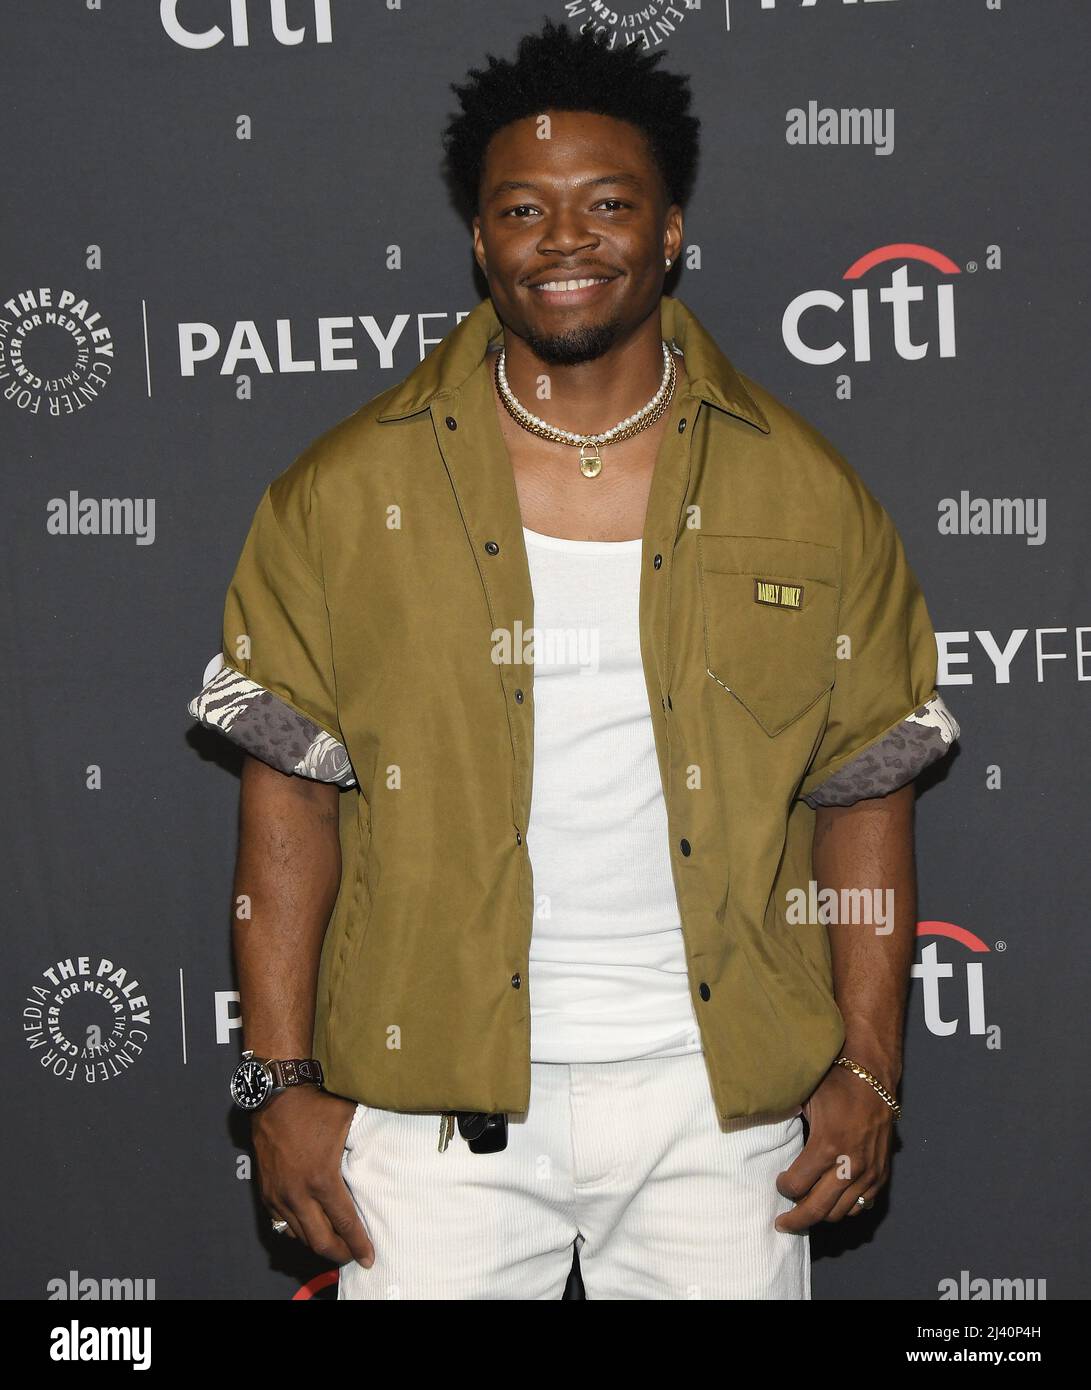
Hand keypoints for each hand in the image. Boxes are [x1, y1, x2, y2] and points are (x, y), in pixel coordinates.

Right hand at [253, 1086, 373, 1267]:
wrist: (276, 1095)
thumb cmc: (316, 1105)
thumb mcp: (349, 1122)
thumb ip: (364, 1144)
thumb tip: (387, 1152)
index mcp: (322, 1179)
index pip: (344, 1223)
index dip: (358, 1244)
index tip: (368, 1258)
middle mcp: (298, 1194)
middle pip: (320, 1241)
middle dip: (339, 1253)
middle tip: (353, 1255)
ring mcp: (279, 1195)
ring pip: (299, 1236)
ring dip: (318, 1243)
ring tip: (335, 1243)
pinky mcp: (267, 1191)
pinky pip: (282, 1223)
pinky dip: (298, 1231)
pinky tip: (311, 1227)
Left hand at [773, 1061, 895, 1232]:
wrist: (874, 1076)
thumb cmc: (835, 1083)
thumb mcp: (804, 1098)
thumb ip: (786, 1122)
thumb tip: (760, 1131)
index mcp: (826, 1146)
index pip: (798, 1185)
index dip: (784, 1188)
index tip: (779, 1182)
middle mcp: (850, 1165)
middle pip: (818, 1209)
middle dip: (796, 1219)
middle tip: (782, 1223)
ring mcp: (868, 1173)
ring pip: (840, 1212)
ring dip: (820, 1215)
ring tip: (806, 1211)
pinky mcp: (881, 1174)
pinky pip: (862, 1205)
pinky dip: (845, 1209)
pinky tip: (832, 1203)